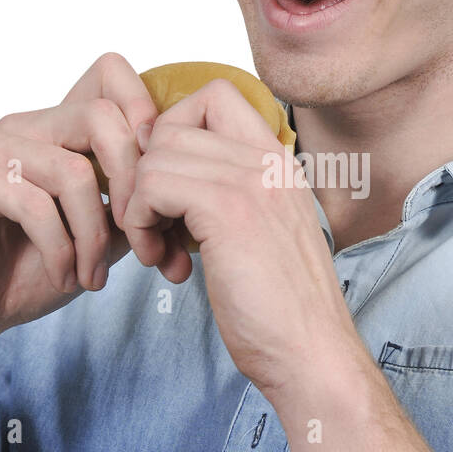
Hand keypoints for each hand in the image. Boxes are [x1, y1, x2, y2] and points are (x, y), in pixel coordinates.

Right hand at [0, 52, 157, 349]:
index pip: (111, 75)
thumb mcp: (101, 234)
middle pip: (103, 117)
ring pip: (75, 172)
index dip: (147, 114)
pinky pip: (37, 205)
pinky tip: (64, 276)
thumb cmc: (31, 269)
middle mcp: (26, 125)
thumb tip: (181, 191)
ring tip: (93, 274)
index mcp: (59, 127)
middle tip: (144, 243)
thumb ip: (133, 203)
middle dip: (133, 187)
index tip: (162, 181)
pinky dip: (61, 249)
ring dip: (95, 236)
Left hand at [120, 77, 358, 399]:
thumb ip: (227, 198)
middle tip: (158, 227)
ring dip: (141, 206)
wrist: (311, 354)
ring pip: (156, 154)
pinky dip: (142, 223)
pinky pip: (152, 185)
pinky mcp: (230, 209)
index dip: (173, 133)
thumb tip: (164, 179)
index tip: (167, 187)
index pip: (213, 97)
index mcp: (278, 162)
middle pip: (174, 122)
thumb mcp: (258, 236)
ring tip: (161, 251)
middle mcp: (268, 160)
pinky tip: (164, 262)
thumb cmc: (281, 311)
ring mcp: (253, 180)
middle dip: (147, 175)